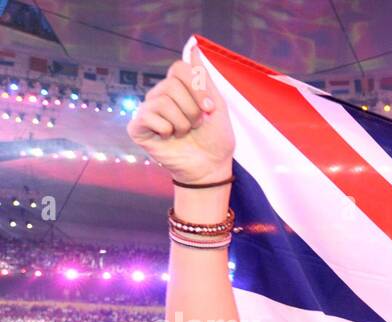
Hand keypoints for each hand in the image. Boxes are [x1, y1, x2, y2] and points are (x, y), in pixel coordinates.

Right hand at [127, 56, 234, 184]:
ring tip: (184, 133)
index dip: (197, 87)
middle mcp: (160, 95)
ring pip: (162, 101)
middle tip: (196, 125)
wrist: (210, 168)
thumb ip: (204, 78)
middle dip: (191, 110)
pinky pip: (148, 116)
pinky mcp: (137, 127)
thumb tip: (194, 48)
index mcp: (178, 88)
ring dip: (182, 123)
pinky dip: (165, 129)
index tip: (210, 109)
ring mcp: (148, 110)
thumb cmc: (215, 139)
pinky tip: (168, 138)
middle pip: (171, 85)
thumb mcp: (217, 106)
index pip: (179, 68)